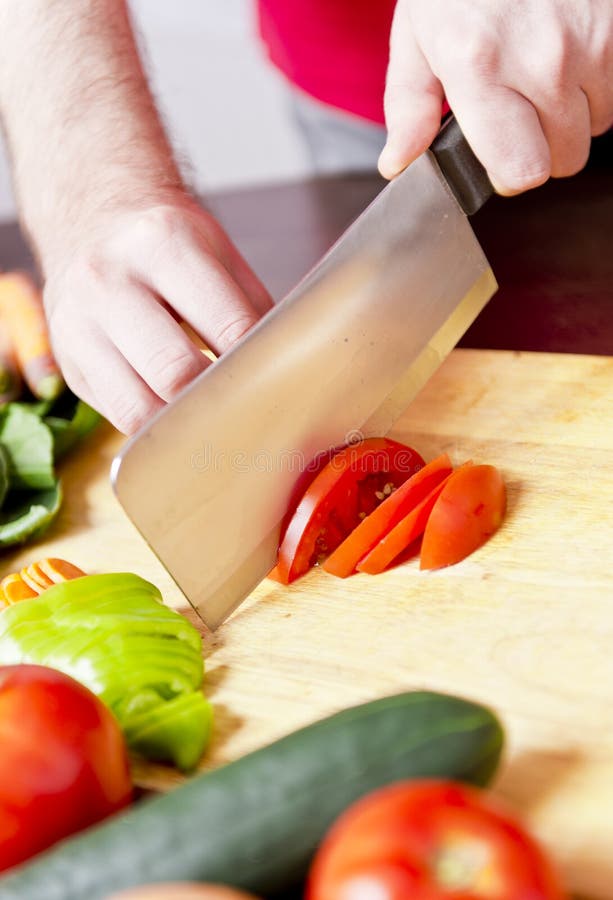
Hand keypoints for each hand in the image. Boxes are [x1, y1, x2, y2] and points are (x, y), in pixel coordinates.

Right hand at [43, 193, 272, 433]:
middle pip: (176, 372)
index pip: (227, 325)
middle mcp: (110, 280)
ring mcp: (78, 324)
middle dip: (219, 400)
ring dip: (185, 427)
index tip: (282, 388)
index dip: (259, 365)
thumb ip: (252, 305)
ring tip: (216, 427)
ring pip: (140, 406)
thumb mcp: (217, 250)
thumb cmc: (166, 244)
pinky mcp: (69, 361)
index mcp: (163, 244)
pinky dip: (157, 430)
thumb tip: (290, 365)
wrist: (90, 221)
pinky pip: (119, 416)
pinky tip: (181, 423)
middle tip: (251, 415)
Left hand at [379, 0, 612, 193]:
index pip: (522, 170)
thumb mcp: (417, 37)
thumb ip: (408, 107)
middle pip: (563, 160)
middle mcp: (543, 60)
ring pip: (597, 127)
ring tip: (541, 79)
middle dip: (541, 149)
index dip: (510, 176)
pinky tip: (567, 57)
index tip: (500, 162)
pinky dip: (596, 84)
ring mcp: (591, 40)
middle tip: (519, 118)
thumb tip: (398, 162)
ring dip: (571, 117)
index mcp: (482, 69)